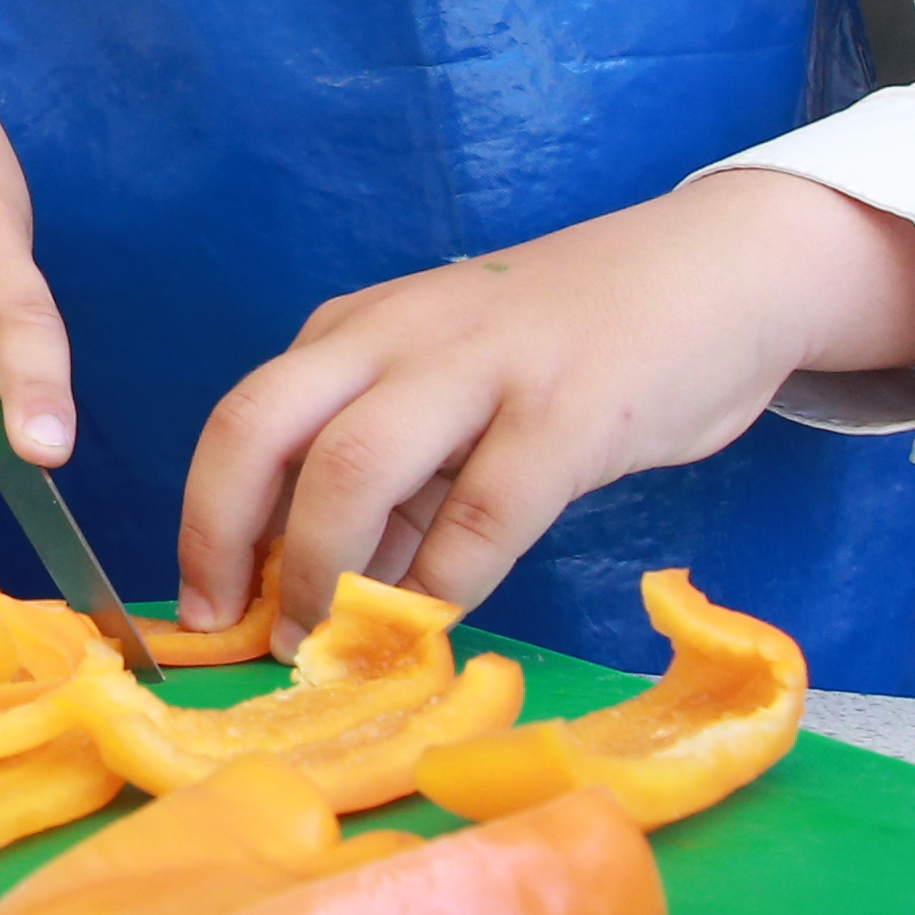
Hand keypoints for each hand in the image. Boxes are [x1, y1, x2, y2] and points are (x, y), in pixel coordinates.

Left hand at [178, 169, 914, 637]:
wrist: (716, 271)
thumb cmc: (569, 348)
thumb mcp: (452, 395)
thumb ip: (391, 485)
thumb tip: (317, 598)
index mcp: (354, 332)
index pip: (241, 422)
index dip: (204, 524)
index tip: (198, 611)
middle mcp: (397, 335)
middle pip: (260, 429)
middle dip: (226, 541)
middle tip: (243, 634)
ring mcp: (482, 366)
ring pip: (353, 469)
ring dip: (326, 574)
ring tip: (331, 643)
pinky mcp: (570, 410)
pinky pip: (483, 513)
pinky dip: (447, 583)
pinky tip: (440, 620)